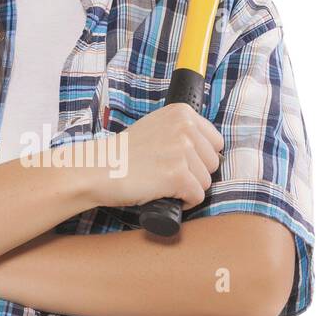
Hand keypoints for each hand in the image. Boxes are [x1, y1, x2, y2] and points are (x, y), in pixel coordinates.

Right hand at [86, 103, 223, 210]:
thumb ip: (180, 130)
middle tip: (170, 175)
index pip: (216, 141)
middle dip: (196, 174)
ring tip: (165, 184)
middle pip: (213, 163)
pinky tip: (166, 196)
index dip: (201, 157)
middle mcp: (185, 127)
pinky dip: (184, 203)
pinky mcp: (178, 175)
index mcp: (182, 112)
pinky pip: (197, 196)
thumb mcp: (156, 125)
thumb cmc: (124, 153)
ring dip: (189, 188)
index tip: (183, 163)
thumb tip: (206, 148)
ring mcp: (182, 151)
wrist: (99, 168)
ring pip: (206, 181)